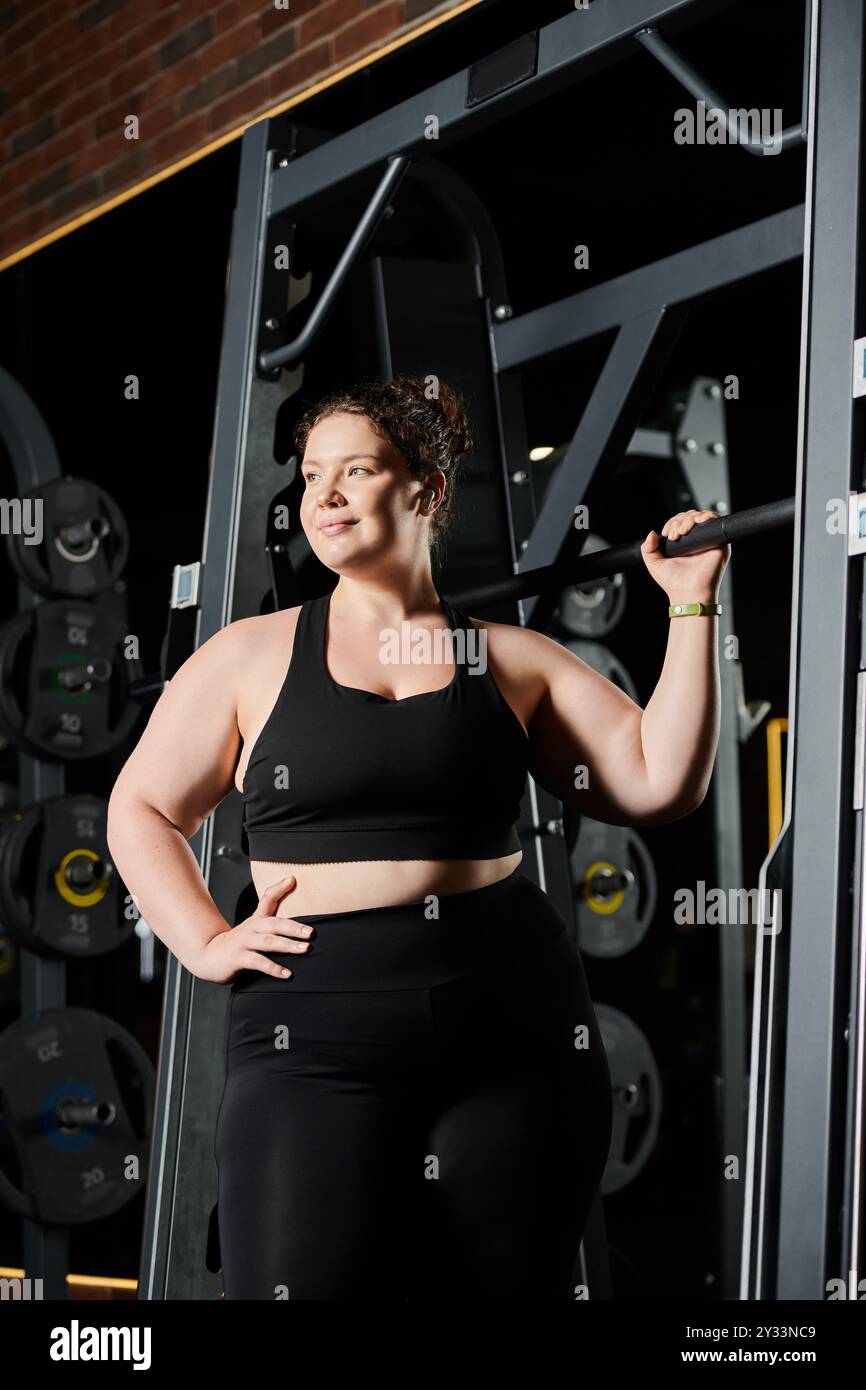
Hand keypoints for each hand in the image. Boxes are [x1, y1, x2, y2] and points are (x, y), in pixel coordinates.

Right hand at [192, 875, 313, 983]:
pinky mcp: (239, 958)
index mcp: (257, 920)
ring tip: (305, 949)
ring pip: (268, 942)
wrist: (209, 956)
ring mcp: (244, 942)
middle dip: (294, 927)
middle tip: (311, 932)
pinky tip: (287, 974)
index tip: (293, 879)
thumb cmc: (239, 943)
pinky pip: (259, 962)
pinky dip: (273, 968)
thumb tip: (297, 916)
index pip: (267, 898)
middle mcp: (251, 928)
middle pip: (274, 924)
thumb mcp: (254, 928)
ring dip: (288, 945)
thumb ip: (271, 921)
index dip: (279, 888)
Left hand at [640, 509, 729, 602]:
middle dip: (679, 521)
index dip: (673, 522)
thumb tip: (652, 533)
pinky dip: (706, 516)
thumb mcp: (654, 563)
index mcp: (684, 543)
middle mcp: (697, 541)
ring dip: (689, 518)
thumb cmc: (673, 582)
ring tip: (682, 531)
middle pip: (690, 516)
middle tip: (674, 535)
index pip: (680, 522)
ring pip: (701, 516)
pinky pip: (715, 521)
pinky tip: (696, 523)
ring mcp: (708, 541)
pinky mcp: (720, 542)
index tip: (667, 533)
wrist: (688, 593)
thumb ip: (648, 548)